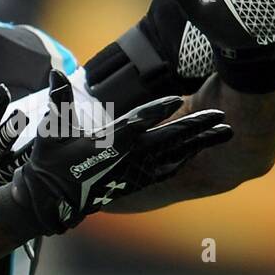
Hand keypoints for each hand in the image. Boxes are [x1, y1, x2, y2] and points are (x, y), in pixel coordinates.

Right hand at [0, 71, 231, 236]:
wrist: (51, 200)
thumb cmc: (49, 162)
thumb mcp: (51, 130)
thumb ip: (60, 100)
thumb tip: (56, 73)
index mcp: (109, 142)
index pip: (138, 122)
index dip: (159, 109)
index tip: (179, 98)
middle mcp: (127, 157)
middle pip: (169, 138)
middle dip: (196, 126)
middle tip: (221, 116)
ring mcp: (135, 171)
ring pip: (176, 154)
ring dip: (201, 142)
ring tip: (225, 131)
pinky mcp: (137, 181)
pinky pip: (168, 169)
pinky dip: (187, 158)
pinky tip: (202, 150)